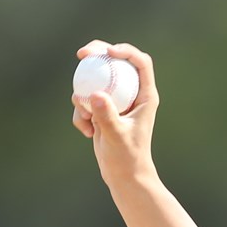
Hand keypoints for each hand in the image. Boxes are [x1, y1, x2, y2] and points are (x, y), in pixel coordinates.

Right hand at [71, 39, 159, 188]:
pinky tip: (87, 132)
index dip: (125, 51)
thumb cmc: (127, 158)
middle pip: (116, 63)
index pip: (140, 63)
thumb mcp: (116, 137)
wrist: (123, 175)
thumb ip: (106, 116)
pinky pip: (86, 102)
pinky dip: (81, 115)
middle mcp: (132, 94)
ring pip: (96, 82)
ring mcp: (116, 101)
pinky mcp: (102, 110)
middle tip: (81, 54)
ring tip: (88, 119)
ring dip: (84, 97)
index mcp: (145, 95)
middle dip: (97, 53)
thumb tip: (94, 95)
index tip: (107, 51)